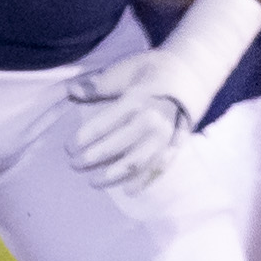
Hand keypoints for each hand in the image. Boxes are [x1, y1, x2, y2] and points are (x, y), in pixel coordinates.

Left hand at [66, 50, 194, 193]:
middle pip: (118, 145)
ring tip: (94, 182)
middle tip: (74, 165)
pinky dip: (145, 180)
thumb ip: (98, 84)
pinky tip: (129, 191)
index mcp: (138, 99)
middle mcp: (153, 119)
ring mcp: (166, 134)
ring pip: (138, 160)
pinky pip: (161, 165)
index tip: (68, 148)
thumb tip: (71, 90)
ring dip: (114, 174)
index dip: (84, 138)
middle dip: (93, 157)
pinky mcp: (176, 143)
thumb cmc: (152, 70)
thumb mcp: (126, 69)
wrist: (191, 72)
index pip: (104, 124)